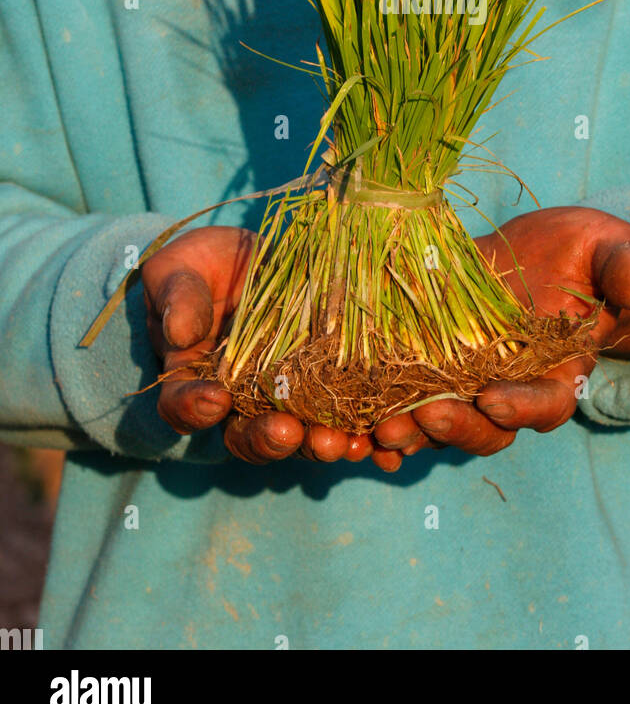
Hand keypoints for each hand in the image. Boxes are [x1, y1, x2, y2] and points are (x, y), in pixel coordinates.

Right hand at [143, 226, 402, 469]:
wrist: (255, 258)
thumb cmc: (203, 265)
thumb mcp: (179, 270)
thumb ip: (177, 297)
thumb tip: (179, 334)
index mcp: (192, 379)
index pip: (182, 406)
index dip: (194, 409)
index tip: (215, 399)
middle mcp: (236, 401)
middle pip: (245, 436)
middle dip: (269, 439)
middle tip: (289, 432)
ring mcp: (282, 397)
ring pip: (297, 436)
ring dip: (318, 445)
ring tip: (341, 441)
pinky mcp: (323, 386)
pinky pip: (340, 419)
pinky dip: (360, 434)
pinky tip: (377, 438)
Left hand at [373, 206, 629, 459]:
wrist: (544, 250)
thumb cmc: (590, 254)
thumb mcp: (615, 251)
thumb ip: (626, 271)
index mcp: (560, 374)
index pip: (543, 404)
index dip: (521, 408)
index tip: (495, 399)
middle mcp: (510, 388)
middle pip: (483, 427)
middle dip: (454, 426)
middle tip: (420, 414)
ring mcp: (464, 380)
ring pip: (434, 420)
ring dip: (405, 427)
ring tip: (374, 424)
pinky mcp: (424, 359)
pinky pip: (396, 394)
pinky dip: (369, 410)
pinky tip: (341, 415)